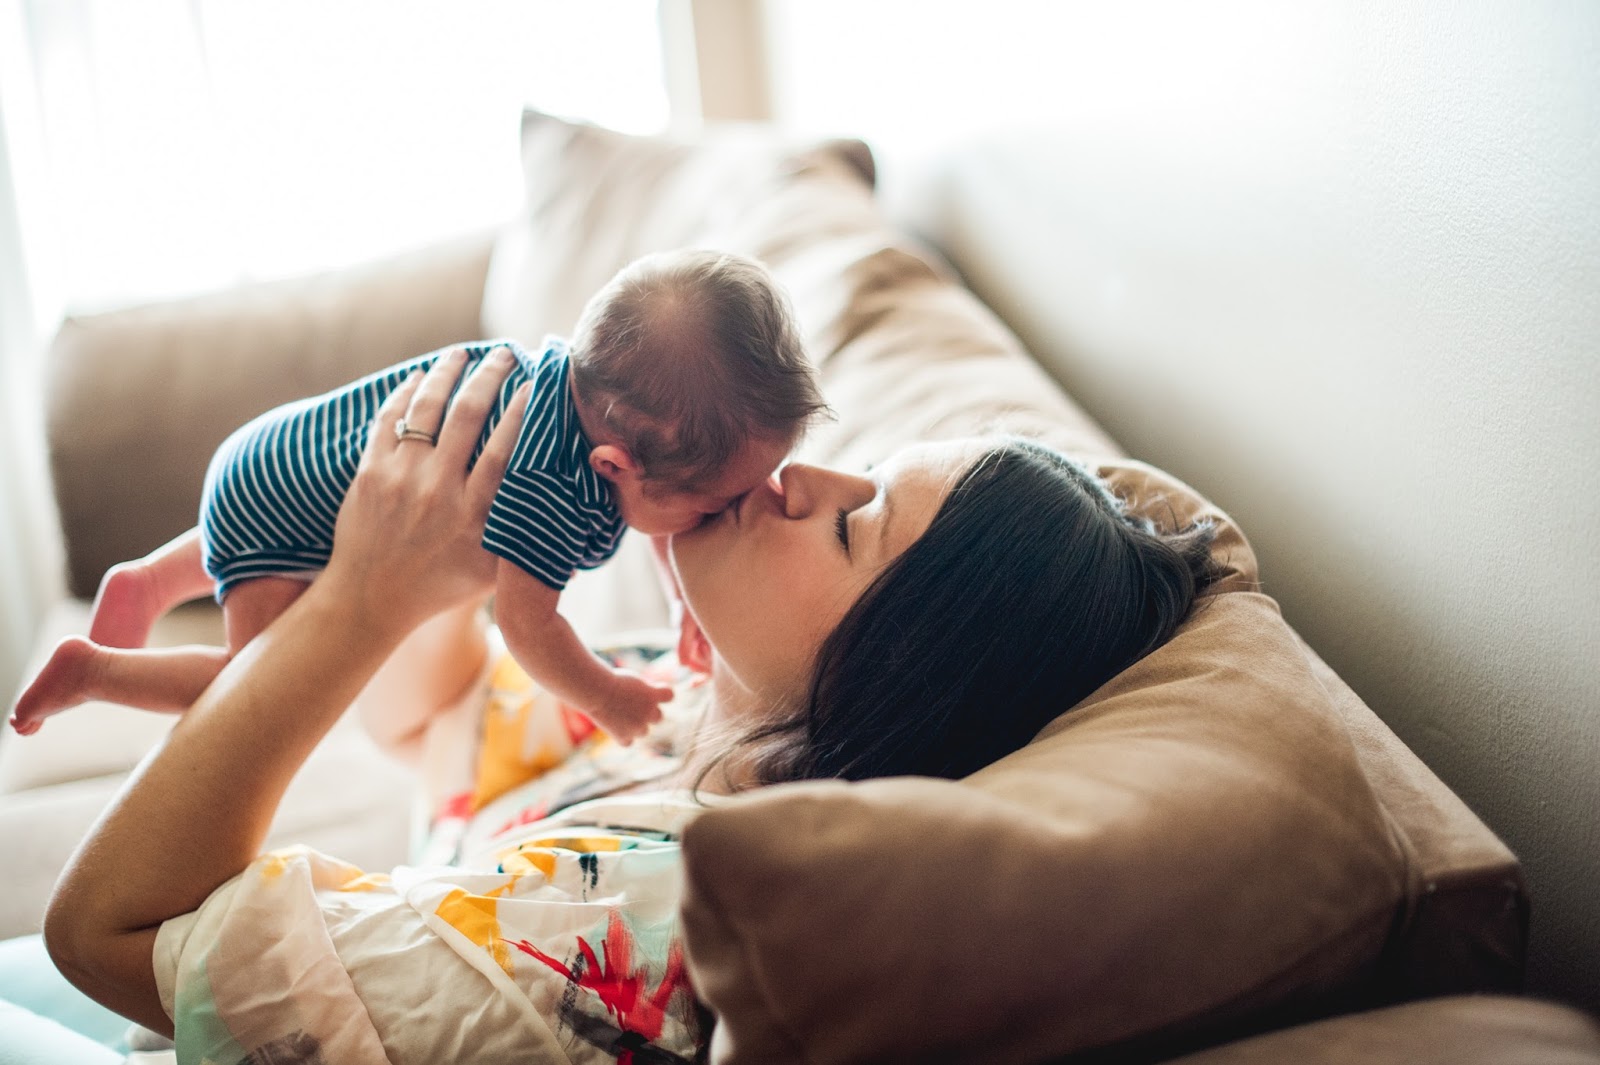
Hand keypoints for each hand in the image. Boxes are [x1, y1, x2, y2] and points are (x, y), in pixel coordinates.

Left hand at [325, 346, 528, 637]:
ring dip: (446, 372)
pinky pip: (388, 419)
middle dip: (490, 375)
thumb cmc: (442, 586)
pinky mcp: (369, 473)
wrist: (370, 601)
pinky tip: (420, 377)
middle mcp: (437, 490)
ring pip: (425, 408)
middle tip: (506, 353)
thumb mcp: (495, 570)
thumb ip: (528, 539)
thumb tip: (575, 524)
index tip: (537, 383)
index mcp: (474, 514)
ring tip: (463, 352)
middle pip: (466, 414)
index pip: (504, 448)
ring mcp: (399, 478)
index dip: (522, 409)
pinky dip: (406, 392)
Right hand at [590, 670, 673, 745]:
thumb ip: (645, 692)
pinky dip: (623, 737)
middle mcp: (649, 712)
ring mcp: (637, 726)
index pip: (669, 695)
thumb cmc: (611, 681)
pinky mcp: (623, 736)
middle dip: (647, 712)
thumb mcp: (632, 680)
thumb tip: (649, 702)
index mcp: (654, 695)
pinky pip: (628, 742)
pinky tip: (614, 726)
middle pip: (658, 717)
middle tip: (630, 703)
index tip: (649, 689)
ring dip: (635, 725)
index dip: (661, 693)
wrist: (596, 691)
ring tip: (619, 713)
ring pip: (643, 731)